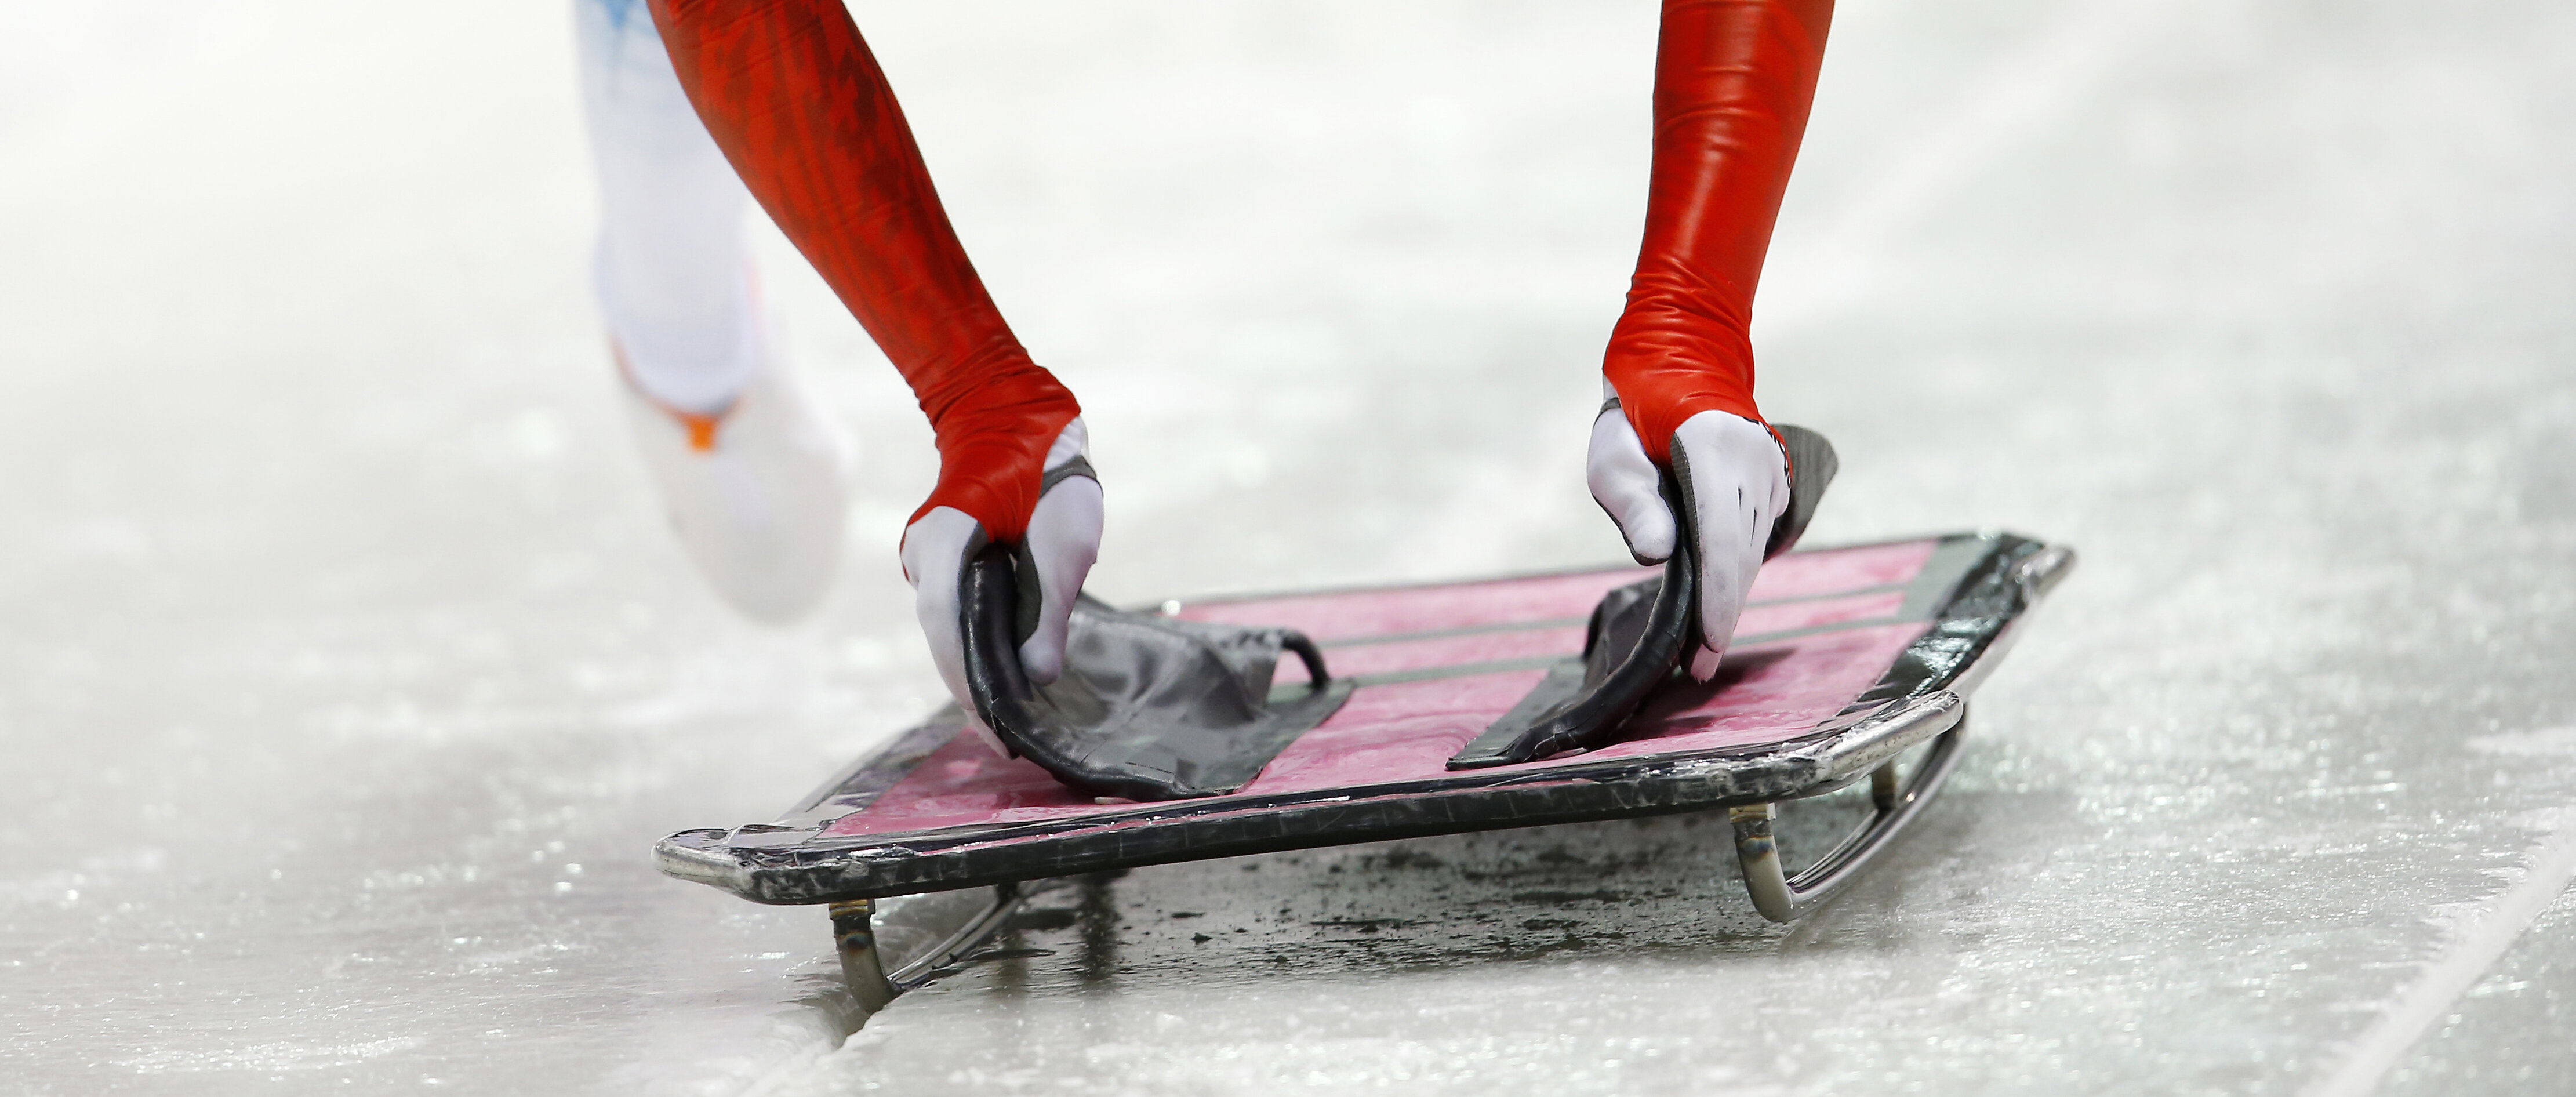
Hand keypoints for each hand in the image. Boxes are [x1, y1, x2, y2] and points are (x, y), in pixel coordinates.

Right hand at [902, 418, 1102, 725]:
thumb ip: (1050, 608)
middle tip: (1003, 743)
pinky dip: (972, 650)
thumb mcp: (1064, 540)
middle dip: (970, 691)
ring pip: (944, 631)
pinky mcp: (940, 565)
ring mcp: (926, 559)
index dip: (971, 681)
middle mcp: (923, 555)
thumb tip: (1038, 677)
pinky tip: (998, 681)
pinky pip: (952, 618)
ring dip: (970, 674)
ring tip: (1002, 725)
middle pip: (941, 638)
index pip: (948, 626)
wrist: (1021, 422)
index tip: (997, 726)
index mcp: (945, 542)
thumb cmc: (1051, 474)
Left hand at [1587, 396, 1787, 679]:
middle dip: (1723, 614)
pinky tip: (1718, 606)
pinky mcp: (1774, 481)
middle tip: (1697, 667)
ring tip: (1704, 650)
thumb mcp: (1612, 461)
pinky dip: (1737, 574)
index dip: (1718, 595)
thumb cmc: (1630, 424)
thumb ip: (1635, 507)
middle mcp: (1753, 460)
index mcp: (1713, 449)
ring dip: (1731, 600)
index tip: (1707, 641)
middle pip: (1743, 554)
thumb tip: (1659, 556)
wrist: (1674, 375)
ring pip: (1753, 550)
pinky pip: (1757, 538)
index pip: (1722, 536)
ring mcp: (1770, 469)